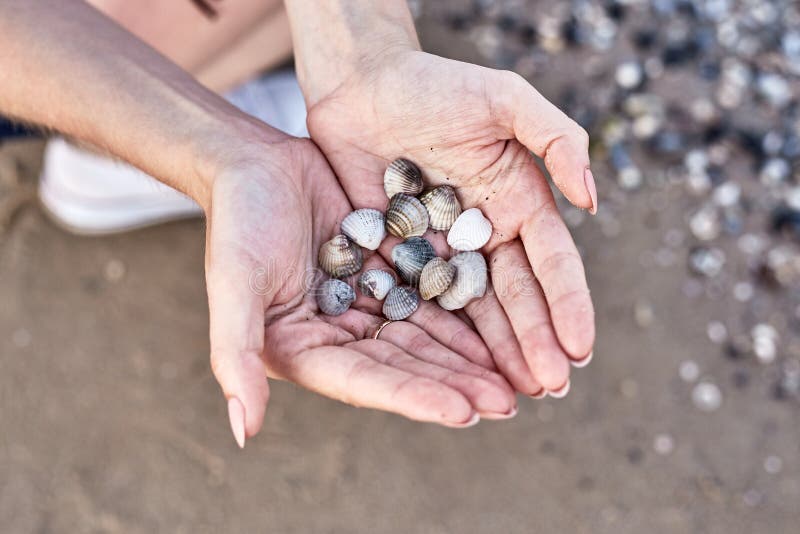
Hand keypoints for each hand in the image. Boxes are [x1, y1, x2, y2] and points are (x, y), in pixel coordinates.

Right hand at [204, 135, 516, 445]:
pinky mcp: (390, 273)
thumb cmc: (236, 222)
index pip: (365, 382)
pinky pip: (433, 297)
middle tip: (508, 404)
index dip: (414, 398)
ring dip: (470, 359)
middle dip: (456, 385)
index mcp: (305, 350)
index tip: (463, 413)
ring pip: (427, 337)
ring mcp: (368, 305)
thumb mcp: (234, 285)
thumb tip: (241, 434)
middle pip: (406, 367)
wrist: (257, 164)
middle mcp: (341, 336)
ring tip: (518, 378)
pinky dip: (466, 314)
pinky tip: (504, 328)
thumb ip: (235, 356)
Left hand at [305, 50, 595, 394]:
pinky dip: (440, 337)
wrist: (363, 83)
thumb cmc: (435, 84)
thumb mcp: (503, 97)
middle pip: (516, 296)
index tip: (580, 348)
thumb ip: (554, 137)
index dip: (567, 305)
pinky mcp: (402, 256)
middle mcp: (486, 233)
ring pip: (474, 310)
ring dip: (495, 352)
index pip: (551, 262)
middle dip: (535, 342)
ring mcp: (444, 249)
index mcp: (519, 201)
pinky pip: (423, 302)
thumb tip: (593, 198)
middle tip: (550, 389)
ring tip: (511, 395)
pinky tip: (452, 370)